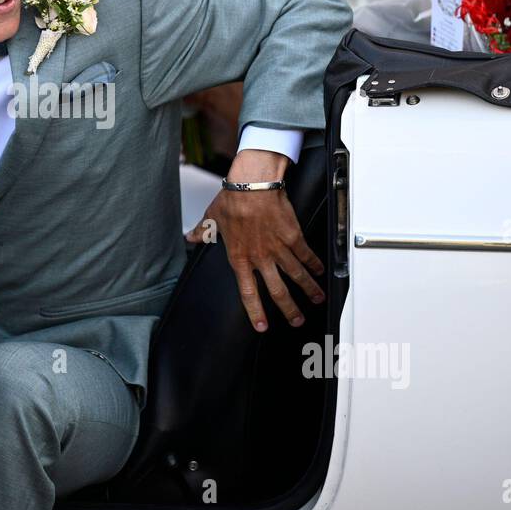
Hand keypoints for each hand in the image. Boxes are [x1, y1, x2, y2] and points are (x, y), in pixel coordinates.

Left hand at [185, 149, 323, 330]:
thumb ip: (202, 233)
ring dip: (308, 290)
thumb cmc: (233, 200)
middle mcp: (261, 257)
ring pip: (297, 276)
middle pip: (278, 291)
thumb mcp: (212, 219)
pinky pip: (306, 255)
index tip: (262, 325)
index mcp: (240, 257)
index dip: (255, 311)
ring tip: (317, 300)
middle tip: (296, 320)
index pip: (248, 292)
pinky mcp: (293, 236)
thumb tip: (190, 238)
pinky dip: (315, 265)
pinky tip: (320, 272)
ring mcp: (279, 248)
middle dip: (289, 309)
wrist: (253, 184)